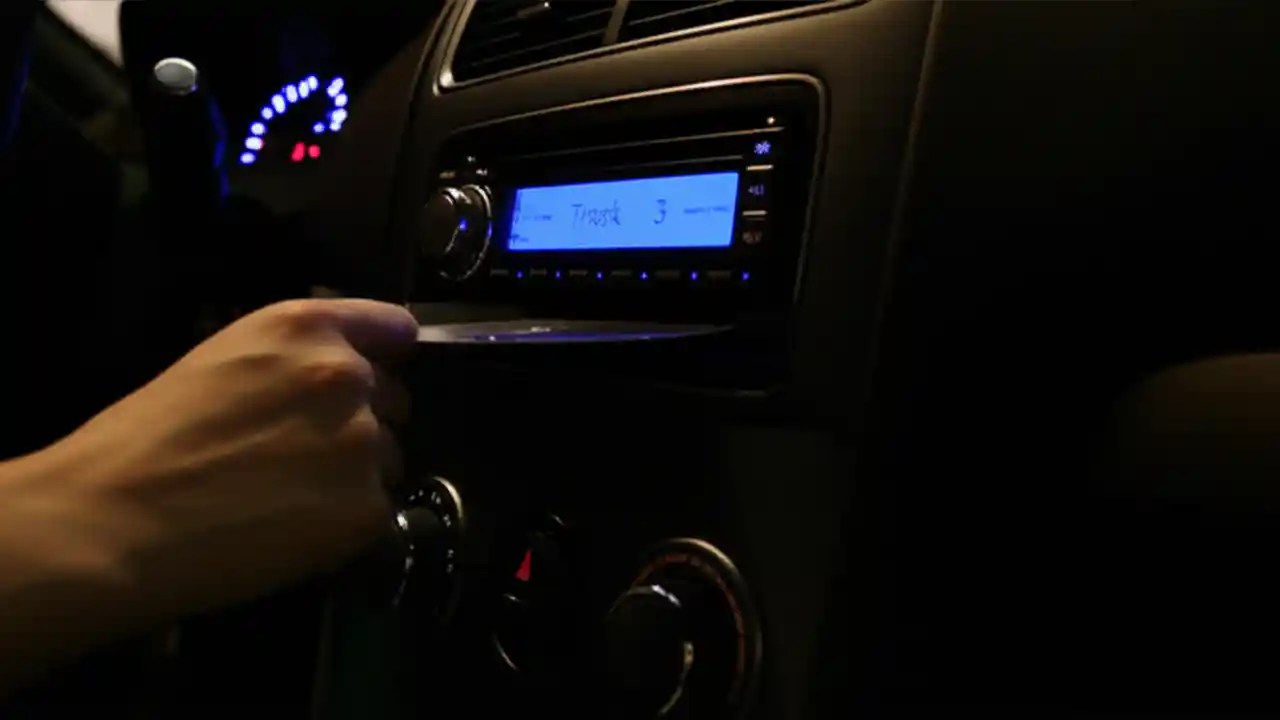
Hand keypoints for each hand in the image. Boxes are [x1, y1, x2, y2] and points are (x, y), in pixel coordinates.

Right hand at [47, 298, 417, 618]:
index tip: (374, 376)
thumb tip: (336, 377)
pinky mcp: (367, 509)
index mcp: (307, 327)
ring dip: (357, 475)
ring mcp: (363, 444)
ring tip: (289, 497)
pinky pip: (378, 512)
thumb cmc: (146, 440)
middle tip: (301, 454)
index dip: (384, 356)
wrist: (112, 521)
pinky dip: (347, 525)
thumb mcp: (225, 360)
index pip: (395, 328)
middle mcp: (347, 376)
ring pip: (390, 458)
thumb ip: (293, 360)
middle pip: (395, 399)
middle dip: (362, 421)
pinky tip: (293, 531)